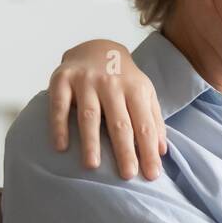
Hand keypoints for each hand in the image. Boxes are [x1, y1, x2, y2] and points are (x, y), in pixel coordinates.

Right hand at [48, 39, 165, 180]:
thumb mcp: (144, 93)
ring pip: (90, 115)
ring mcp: (86, 80)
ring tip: (92, 166)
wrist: (97, 47)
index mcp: (135, 89)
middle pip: (119, 122)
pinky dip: (59, 125)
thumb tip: (162, 151)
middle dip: (124, 150)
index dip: (148, 151)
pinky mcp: (62, 79)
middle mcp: (112, 83)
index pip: (144, 125)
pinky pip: (59, 105)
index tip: (152, 175)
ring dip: (91, 141)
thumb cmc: (123, 79)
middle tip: (127, 176)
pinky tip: (61, 146)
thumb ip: (153, 120)